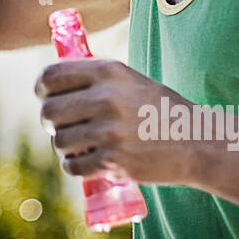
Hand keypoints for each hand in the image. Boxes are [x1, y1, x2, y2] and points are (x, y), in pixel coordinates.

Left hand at [35, 58, 196, 184]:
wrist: (197, 142)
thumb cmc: (160, 109)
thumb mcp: (130, 80)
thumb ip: (96, 79)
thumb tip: (54, 83)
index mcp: (109, 71)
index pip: (52, 75)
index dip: (41, 87)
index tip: (44, 95)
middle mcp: (106, 98)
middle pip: (50, 111)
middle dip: (49, 120)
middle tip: (58, 125)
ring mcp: (110, 131)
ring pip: (60, 141)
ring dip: (63, 145)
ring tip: (77, 145)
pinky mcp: (114, 161)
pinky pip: (74, 166)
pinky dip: (74, 166)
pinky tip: (83, 162)